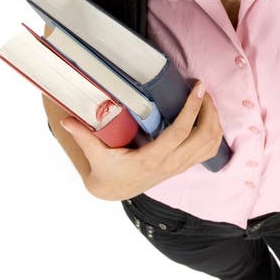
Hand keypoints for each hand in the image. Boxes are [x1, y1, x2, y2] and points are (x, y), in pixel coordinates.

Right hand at [60, 82, 223, 200]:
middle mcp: (170, 164)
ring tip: (206, 99)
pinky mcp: (184, 166)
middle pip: (203, 137)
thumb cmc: (106, 169)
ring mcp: (180, 166)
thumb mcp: (94, 154)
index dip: (192, 109)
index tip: (198, 88)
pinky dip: (215, 132)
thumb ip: (82, 136)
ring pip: (211, 144)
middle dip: (208, 110)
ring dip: (214, 120)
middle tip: (202, 89)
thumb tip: (64, 119)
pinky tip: (208, 116)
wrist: (115, 190)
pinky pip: (209, 151)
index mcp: (152, 158)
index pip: (180, 132)